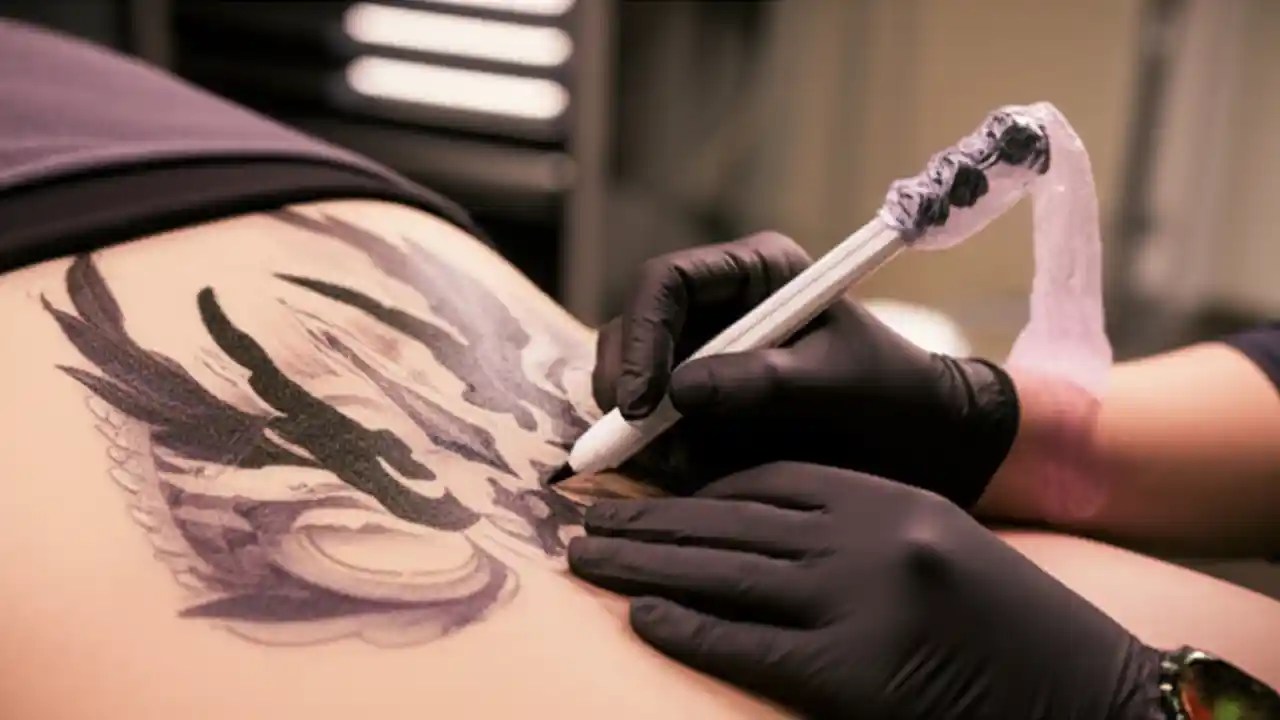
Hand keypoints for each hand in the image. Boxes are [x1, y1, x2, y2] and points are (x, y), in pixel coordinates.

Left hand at [568, 462, 1162, 719]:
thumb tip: (749, 534)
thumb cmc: (1011, 624)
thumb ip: (852, 529)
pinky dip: (688, 629)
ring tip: (586, 561)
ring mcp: (860, 604)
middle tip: (582, 523)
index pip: (767, 481)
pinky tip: (641, 619)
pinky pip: (747, 643)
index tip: (647, 497)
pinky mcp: (853, 674)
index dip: (696, 490)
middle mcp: (870, 540)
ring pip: (725, 574)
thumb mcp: (935, 545)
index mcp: (890, 500)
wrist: (1092, 693)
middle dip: (650, 524)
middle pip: (730, 522)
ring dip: (645, 568)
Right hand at [593, 232, 1018, 506]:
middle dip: (626, 387)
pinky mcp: (698, 405)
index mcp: (753, 272)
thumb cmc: (893, 399)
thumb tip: (679, 392)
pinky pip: (652, 424)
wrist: (922, 450)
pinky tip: (691, 472)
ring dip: (641, 427)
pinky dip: (658, 451)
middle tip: (635, 446)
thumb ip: (763, 382)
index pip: (666, 281)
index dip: (643, 335)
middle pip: (633, 330)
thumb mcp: (837, 386)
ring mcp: (702, 355)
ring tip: (682, 465)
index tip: (643, 402)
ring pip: (633, 380)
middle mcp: (718, 308)